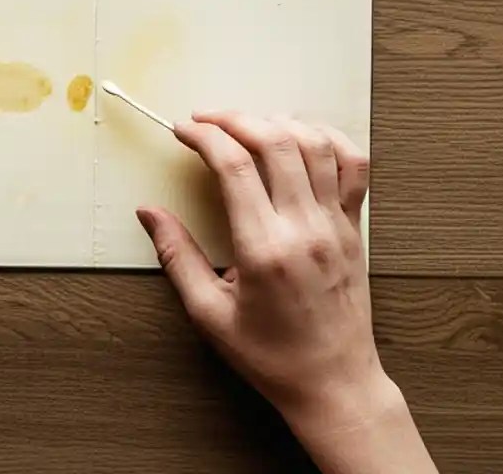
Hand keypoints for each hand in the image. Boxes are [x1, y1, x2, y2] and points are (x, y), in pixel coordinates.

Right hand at [138, 112, 433, 471]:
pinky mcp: (354, 227)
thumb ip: (176, 257)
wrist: (334, 384)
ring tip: (247, 123)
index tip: (182, 131)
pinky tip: (302, 135)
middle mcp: (305, 228)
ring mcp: (336, 224)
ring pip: (316, 144)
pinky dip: (329, 137)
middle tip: (206, 119)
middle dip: (235, 118)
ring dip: (278, 121)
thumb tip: (148, 212)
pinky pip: (353, 164)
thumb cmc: (271, 356)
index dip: (204, 137)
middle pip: (276, 141)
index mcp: (265, 249)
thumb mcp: (209, 314)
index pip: (234, 166)